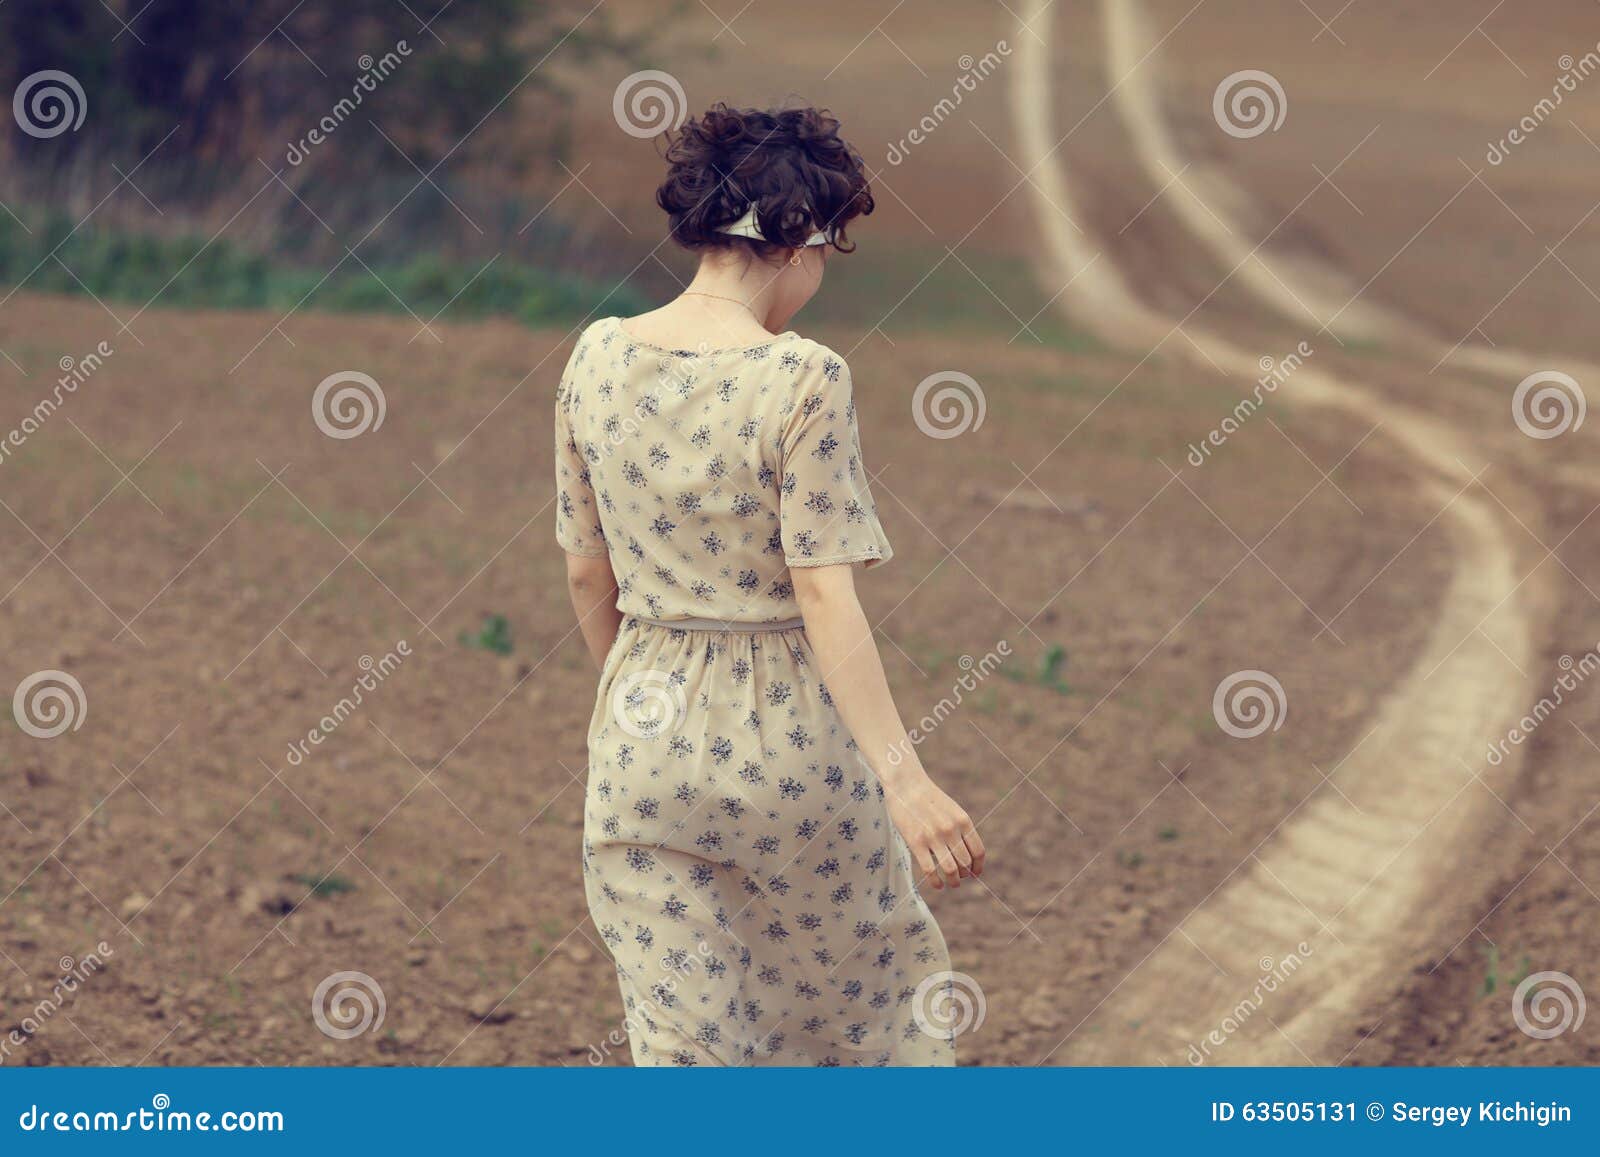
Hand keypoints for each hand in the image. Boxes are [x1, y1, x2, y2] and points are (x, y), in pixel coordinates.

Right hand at [881, 770, 984, 889]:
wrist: (906, 784)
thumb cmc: (929, 798)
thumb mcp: (952, 809)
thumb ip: (961, 829)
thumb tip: (968, 855)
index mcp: (963, 821)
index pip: (978, 852)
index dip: (978, 867)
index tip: (975, 874)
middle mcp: (951, 830)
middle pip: (965, 863)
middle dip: (965, 875)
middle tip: (959, 878)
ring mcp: (933, 837)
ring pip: (950, 870)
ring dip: (953, 881)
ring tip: (951, 884)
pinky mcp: (915, 842)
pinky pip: (929, 870)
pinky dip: (936, 882)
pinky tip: (936, 885)